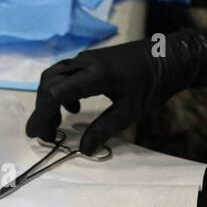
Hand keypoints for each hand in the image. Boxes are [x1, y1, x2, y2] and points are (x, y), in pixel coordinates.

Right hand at [25, 29, 206, 154]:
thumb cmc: (153, 84)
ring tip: (57, 122)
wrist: (170, 57)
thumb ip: (103, 129)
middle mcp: (85, 62)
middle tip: (47, 133)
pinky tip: (74, 107)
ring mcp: (87, 57)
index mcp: (94, 74)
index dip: (42, 114)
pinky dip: (61, 90)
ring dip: (50, 98)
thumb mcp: (130, 111)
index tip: (35, 134)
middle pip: (49, 82)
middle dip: (43, 109)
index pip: (56, 92)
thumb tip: (82, 150)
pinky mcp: (91, 58)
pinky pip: (66, 72)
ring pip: (55, 75)